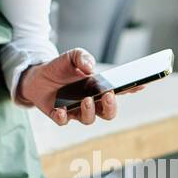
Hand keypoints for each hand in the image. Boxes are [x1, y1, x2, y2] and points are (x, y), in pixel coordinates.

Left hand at [18, 49, 145, 126]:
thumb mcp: (72, 56)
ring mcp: (75, 111)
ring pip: (89, 120)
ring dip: (90, 111)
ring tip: (86, 100)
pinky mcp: (59, 116)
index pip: (119, 91)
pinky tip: (61, 110)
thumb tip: (91, 67)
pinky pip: (64, 122)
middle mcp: (90, 103)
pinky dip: (63, 117)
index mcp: (98, 88)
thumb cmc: (60, 67)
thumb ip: (82, 56)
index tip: (141, 85)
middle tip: (108, 96)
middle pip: (108, 113)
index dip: (132, 89)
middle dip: (111, 107)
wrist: (36, 75)